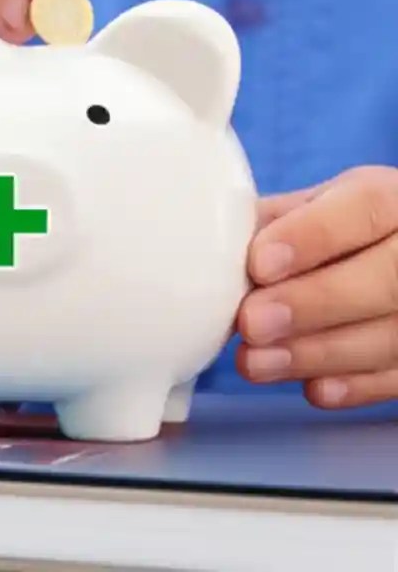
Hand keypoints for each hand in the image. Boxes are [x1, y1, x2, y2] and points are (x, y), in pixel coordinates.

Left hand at [237, 166, 397, 407]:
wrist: (383, 256)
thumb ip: (269, 224)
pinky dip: (354, 386)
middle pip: (386, 278)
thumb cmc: (333, 230)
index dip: (312, 237)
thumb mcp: (308, 209)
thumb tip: (207, 250)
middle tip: (252, 322)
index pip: (366, 206)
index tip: (259, 264)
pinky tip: (311, 388)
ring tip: (256, 361)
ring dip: (318, 353)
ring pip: (393, 335)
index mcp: (391, 200)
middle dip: (312, 304)